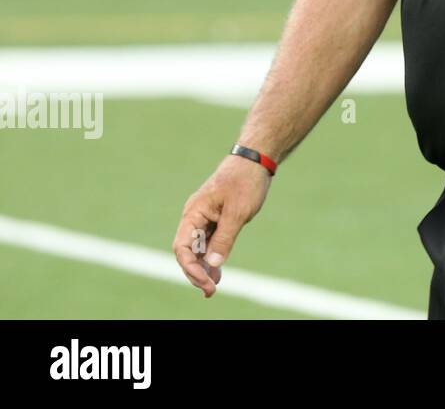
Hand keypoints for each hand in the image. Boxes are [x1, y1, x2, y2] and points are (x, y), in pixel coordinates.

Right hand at [172, 154, 271, 296]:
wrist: (256, 159)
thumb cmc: (245, 181)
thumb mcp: (237, 212)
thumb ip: (224, 238)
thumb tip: (212, 264)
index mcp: (193, 213)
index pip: (183, 247)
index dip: (191, 268)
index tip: (205, 282)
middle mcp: (194, 216)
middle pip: (188, 251)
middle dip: (196, 272)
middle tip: (210, 291)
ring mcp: (204, 217)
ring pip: (198, 248)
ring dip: (204, 267)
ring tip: (213, 287)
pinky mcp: (215, 217)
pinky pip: (208, 241)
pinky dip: (212, 256)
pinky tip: (218, 271)